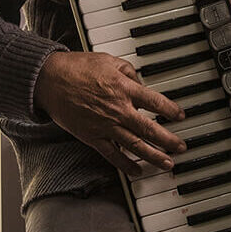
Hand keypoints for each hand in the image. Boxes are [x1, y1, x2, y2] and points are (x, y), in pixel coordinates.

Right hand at [34, 51, 187, 174]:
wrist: (49, 80)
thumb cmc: (76, 68)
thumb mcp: (107, 60)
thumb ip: (127, 71)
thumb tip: (139, 81)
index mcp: (123, 89)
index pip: (155, 101)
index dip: (171, 109)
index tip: (180, 116)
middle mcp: (117, 110)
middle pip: (149, 129)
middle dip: (168, 140)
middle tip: (181, 147)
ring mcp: (105, 126)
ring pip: (135, 146)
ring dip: (154, 156)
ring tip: (168, 164)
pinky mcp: (92, 137)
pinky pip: (112, 155)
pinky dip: (125, 165)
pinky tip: (137, 171)